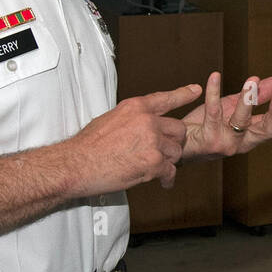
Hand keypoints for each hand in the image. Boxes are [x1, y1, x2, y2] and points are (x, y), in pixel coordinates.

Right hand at [65, 85, 200, 194]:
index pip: (165, 98)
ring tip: (155, 167)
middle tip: (164, 151)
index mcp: (136, 108)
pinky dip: (167, 178)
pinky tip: (163, 181)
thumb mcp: (110, 119)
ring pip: (176, 151)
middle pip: (178, 129)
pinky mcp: (153, 162)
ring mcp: (152, 141)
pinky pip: (170, 170)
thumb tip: (138, 125)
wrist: (76, 165)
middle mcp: (147, 121)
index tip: (196, 90)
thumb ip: (131, 120)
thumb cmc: (87, 146)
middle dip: (173, 141)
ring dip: (168, 160)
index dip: (183, 94)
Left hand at [179, 71, 271, 162]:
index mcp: (251, 135)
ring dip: (248, 101)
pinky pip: (213, 113)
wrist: (179, 143)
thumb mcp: (235, 108)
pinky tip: (214, 77)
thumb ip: (257, 96)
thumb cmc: (207, 126)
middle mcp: (242, 142)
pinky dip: (213, 93)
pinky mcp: (208, 139)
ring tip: (252, 82)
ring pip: (241, 122)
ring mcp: (225, 143)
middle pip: (266, 130)